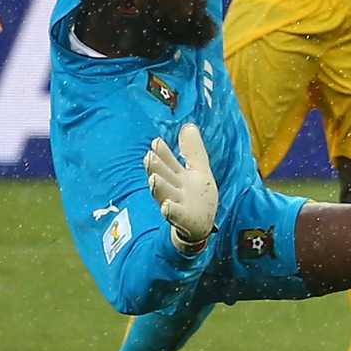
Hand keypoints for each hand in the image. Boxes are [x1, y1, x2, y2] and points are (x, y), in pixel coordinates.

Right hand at [144, 122, 218, 249]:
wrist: (202, 224)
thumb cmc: (197, 195)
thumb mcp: (199, 169)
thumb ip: (192, 149)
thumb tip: (188, 125)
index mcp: (178, 176)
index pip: (168, 162)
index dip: (162, 153)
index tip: (157, 142)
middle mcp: (174, 189)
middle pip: (163, 177)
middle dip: (155, 167)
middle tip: (148, 157)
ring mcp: (177, 205)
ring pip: (165, 195)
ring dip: (158, 187)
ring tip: (153, 179)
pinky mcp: (183, 219)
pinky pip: (175, 216)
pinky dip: (170, 211)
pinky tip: (166, 206)